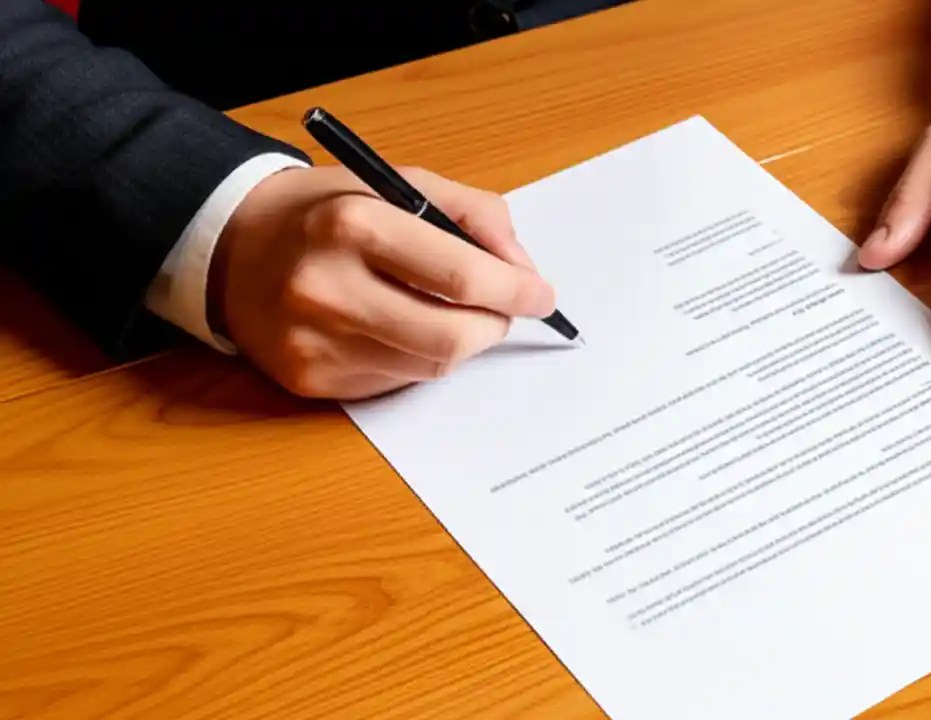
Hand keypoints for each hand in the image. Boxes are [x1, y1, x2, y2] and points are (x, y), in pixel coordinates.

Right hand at [209, 165, 554, 399]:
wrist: (229, 246)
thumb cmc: (326, 210)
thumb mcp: (397, 182)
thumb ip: (472, 215)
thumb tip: (522, 271)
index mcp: (352, 224)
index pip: (463, 276)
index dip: (517, 291)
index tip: (541, 294)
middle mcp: (326, 288)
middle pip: (453, 338)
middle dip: (494, 326)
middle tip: (500, 310)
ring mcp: (314, 342)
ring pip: (430, 367)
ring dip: (458, 343)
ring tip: (444, 310)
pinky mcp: (308, 380)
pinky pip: (395, 382)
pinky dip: (415, 358)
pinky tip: (396, 327)